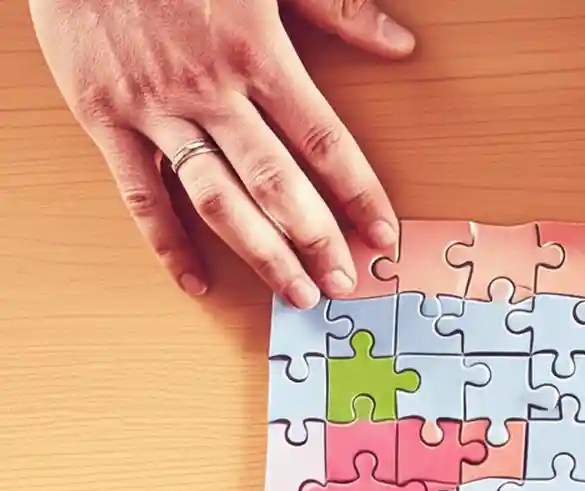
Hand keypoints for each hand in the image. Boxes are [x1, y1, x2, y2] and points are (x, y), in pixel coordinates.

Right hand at [29, 0, 415, 307]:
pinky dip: (166, 244)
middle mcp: (210, 92)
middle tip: (343, 282)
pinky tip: (194, 281)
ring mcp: (155, 110)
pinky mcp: (106, 120)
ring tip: (295, 291)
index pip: (324, 142)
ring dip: (259, 253)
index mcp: (257, 54)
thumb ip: (339, 8)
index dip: (359, 193)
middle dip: (315, 240)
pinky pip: (140, 196)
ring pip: (216, 198)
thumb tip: (401, 43)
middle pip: (275, 183)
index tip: (382, 233)